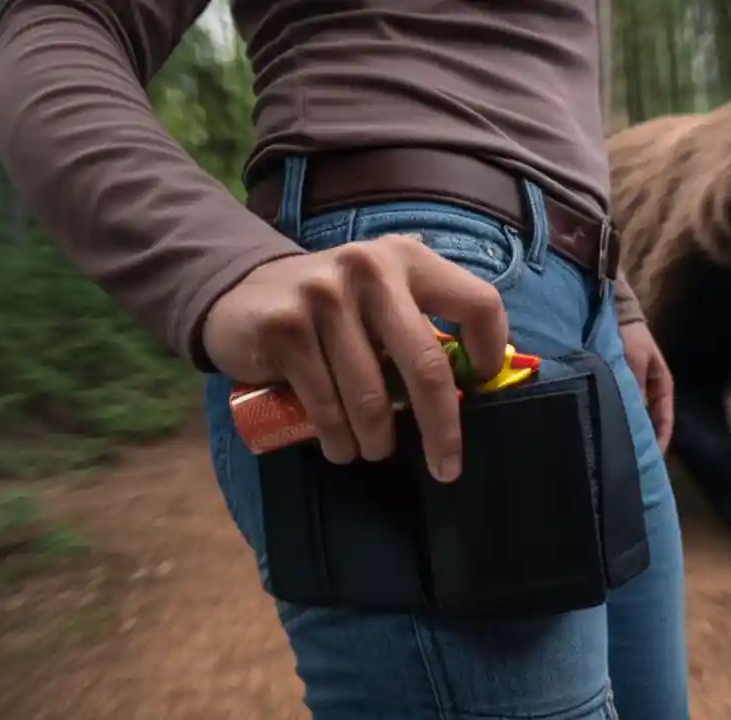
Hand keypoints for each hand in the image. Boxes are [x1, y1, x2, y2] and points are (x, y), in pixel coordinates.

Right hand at [203, 234, 508, 481]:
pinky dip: (338, 439)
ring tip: (373, 451)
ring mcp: (324, 296)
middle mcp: (370, 270)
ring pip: (370, 396)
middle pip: (426, 365)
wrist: (240, 293)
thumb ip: (419, 325)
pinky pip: (326, 404)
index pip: (477, 302)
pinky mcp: (286, 328)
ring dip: (377, 440)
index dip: (490, 352)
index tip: (481, 389)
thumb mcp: (379, 297)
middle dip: (441, 428)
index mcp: (407, 259)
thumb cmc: (330, 309)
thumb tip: (468, 388)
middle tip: (446, 467)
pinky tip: (340, 447)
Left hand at [619, 321, 673, 452]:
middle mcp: (651, 392)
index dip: (660, 439)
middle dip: (644, 441)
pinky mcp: (622, 387)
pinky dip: (619, 419)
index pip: (665, 420)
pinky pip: (623, 408)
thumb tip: (633, 414)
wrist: (618, 316)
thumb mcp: (634, 361)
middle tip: (633, 462)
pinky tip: (609, 431)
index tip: (653, 457)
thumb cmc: (631, 337)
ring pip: (637, 417)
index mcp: (663, 387)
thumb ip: (634, 387)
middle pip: (651, 423)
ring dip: (631, 432)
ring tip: (620, 452)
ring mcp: (637, 390)